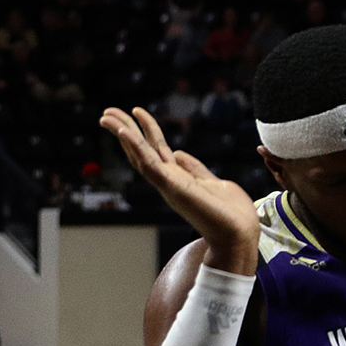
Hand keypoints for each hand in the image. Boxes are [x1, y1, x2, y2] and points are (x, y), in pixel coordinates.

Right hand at [99, 107, 258, 264]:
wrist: (239, 233)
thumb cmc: (229, 213)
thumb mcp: (211, 182)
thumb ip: (194, 169)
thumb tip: (178, 153)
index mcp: (176, 178)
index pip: (154, 150)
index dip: (144, 130)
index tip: (135, 112)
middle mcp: (168, 180)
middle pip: (141, 150)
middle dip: (125, 129)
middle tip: (107, 112)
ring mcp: (167, 184)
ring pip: (139, 154)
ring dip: (123, 134)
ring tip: (107, 116)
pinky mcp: (171, 187)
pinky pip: (149, 164)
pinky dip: (136, 147)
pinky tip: (125, 132)